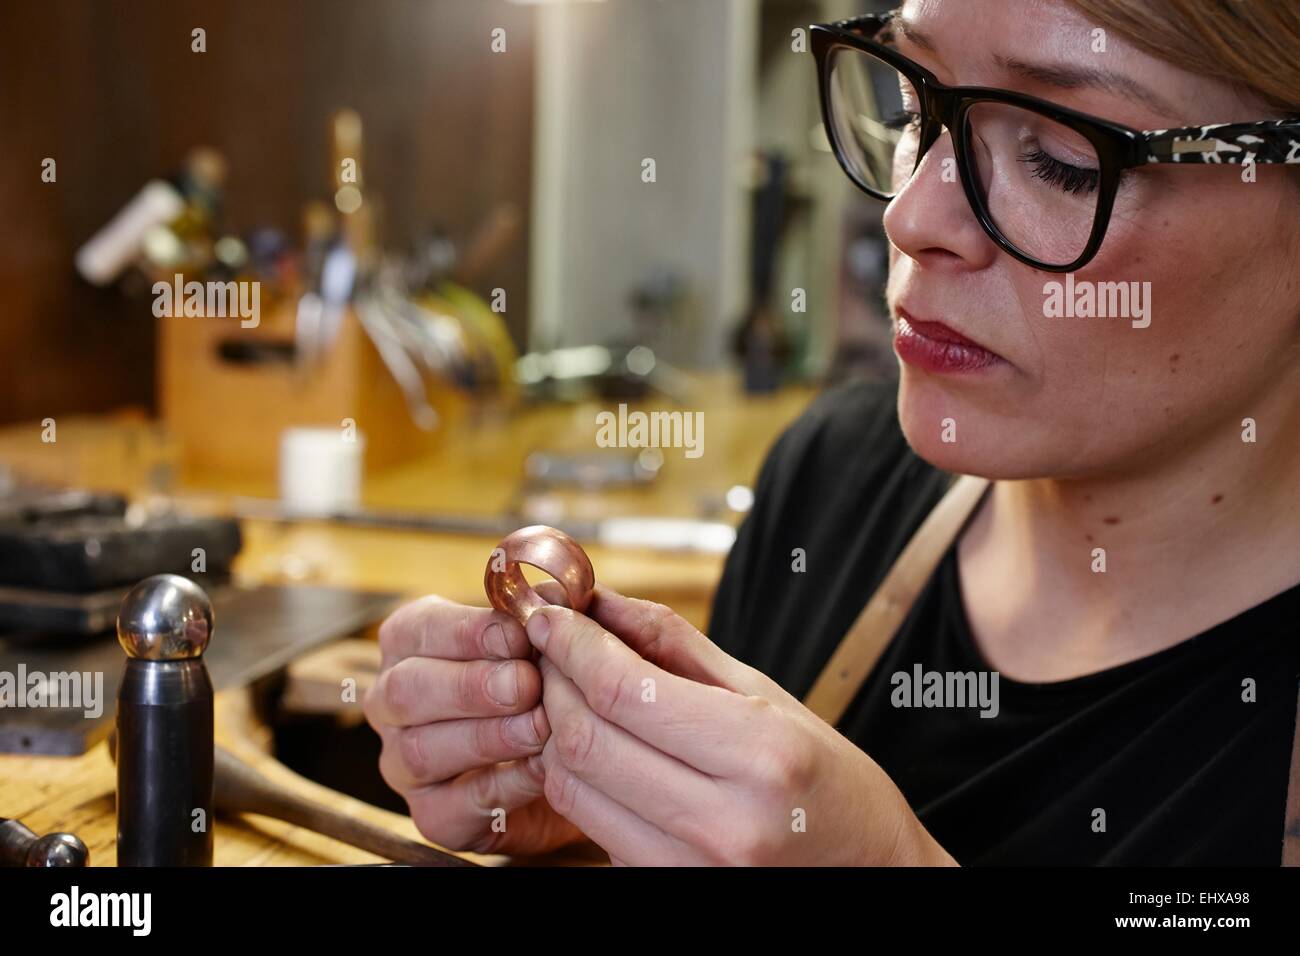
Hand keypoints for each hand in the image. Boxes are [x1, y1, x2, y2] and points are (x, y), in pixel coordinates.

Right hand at [363, 595, 585, 854]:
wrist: (571, 760)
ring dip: (488, 737)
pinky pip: (454, 805)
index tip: (517, 635)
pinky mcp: (431, 816)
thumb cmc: (545, 683)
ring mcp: (404, 763)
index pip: (418, 630)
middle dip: (470, 686)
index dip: (466, 632)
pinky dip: (502, 786)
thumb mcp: (543, 644)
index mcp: (410, 645)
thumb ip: (540, 620)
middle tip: (525, 684)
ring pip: (424, 751)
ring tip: (540, 727)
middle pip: (407, 691)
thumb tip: (552, 599)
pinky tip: (541, 769)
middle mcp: (393, 703)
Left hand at [526, 586, 956, 865]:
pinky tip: (595, 747)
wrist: (867, 873)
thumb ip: (677, 646)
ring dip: (554, 731)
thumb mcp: (767, 696)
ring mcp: (688, 868)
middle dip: (554, 681)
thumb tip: (603, 603)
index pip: (625, 691)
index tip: (552, 616)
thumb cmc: (829, 780)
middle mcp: (722, 822)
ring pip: (574, 787)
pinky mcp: (664, 890)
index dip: (574, 645)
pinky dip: (579, 778)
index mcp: (759, 756)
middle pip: (586, 739)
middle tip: (551, 647)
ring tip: (568, 693)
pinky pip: (592, 824)